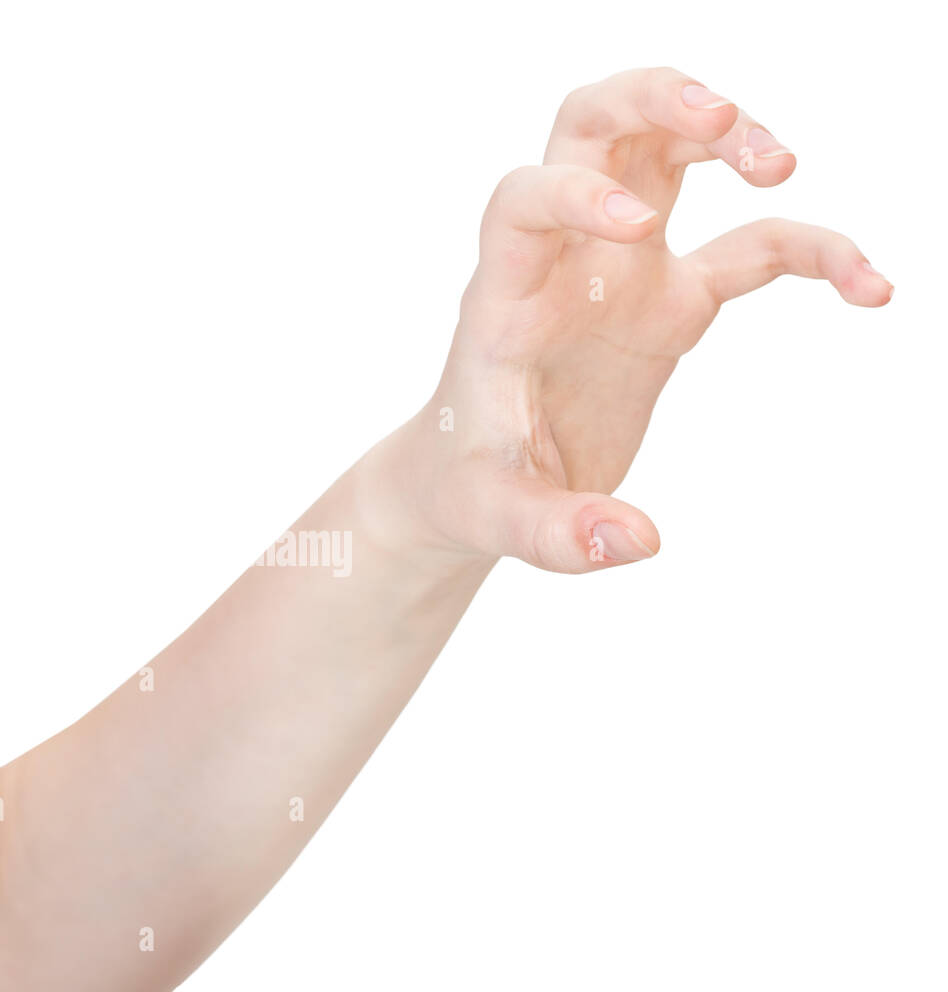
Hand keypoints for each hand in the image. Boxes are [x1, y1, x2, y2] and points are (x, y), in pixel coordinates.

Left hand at [381, 66, 891, 573]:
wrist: (471, 485)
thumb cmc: (471, 491)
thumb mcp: (500, 521)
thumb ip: (559, 534)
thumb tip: (636, 542)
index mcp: (507, 297)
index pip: (524, 200)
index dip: (576, 191)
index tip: (636, 228)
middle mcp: (563, 264)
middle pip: (595, 124)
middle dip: (657, 98)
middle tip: (727, 123)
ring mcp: (619, 275)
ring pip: (668, 152)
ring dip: (731, 133)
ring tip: (784, 165)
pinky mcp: (668, 306)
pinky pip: (752, 250)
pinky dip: (813, 251)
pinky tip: (871, 288)